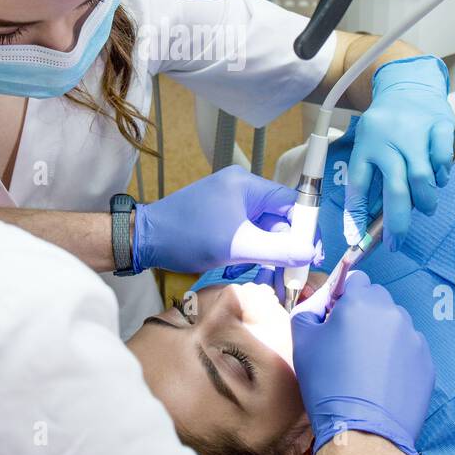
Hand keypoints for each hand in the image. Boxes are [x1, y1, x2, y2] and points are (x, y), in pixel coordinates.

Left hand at [132, 166, 320, 273]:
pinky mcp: (218, 216)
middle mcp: (239, 188)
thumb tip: (309, 252)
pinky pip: (245, 231)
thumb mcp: (238, 246)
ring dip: (265, 249)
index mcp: (246, 185)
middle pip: (277, 216)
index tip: (309, 253)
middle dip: (282, 243)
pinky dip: (249, 249)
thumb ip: (278, 250)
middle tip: (288, 270)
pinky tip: (242, 264)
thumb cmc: (188, 237)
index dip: (303, 227)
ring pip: (262, 227)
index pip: (290, 201)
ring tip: (262, 270)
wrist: (145, 240)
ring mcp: (227, 201)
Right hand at [290, 270, 433, 454]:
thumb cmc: (327, 384)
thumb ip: (309, 312)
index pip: (357, 279)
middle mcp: (392, 314)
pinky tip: (384, 383)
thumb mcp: (302, 342)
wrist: (363, 432)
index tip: (336, 316)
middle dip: (366, 313)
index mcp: (361, 303)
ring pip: (396, 326)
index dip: (345, 295)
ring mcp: (414, 339)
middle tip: (350, 343)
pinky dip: (399, 360)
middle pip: (379, 300)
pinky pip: (410, 352)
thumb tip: (320, 308)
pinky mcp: (427, 364)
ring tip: (368, 368)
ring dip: (384, 336)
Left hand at [345, 55, 454, 251]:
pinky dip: (442, 176)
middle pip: (395, 188)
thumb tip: (362, 225)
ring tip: (424, 204)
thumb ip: (368, 182)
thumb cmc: (385, 127)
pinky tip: (438, 177)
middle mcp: (389, 138)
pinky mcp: (440, 125)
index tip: (360, 239)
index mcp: (366, 144)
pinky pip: (444, 160)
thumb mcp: (368, 146)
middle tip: (398, 239)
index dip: (357, 214)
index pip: (357, 183)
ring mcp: (416, 131)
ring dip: (424, 200)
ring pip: (423, 178)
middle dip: (397, 222)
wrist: (408, 86)